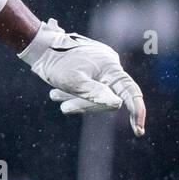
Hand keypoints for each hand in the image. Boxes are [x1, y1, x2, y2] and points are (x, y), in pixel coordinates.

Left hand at [20, 19, 145, 136]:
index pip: (130, 92)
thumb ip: (95, 93)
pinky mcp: (90, 69)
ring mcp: (100, 67)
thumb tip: (117, 104)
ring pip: (94, 93)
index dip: (137, 111)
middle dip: (86, 105)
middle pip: (108, 97)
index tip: (138, 132)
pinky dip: (73, 93)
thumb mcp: (73, 82)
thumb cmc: (56, 64)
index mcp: (111, 67)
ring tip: (54, 95)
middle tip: (64, 108)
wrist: (40, 47)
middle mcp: (109, 66)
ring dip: (75, 99)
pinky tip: (56, 92)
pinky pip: (87, 86)